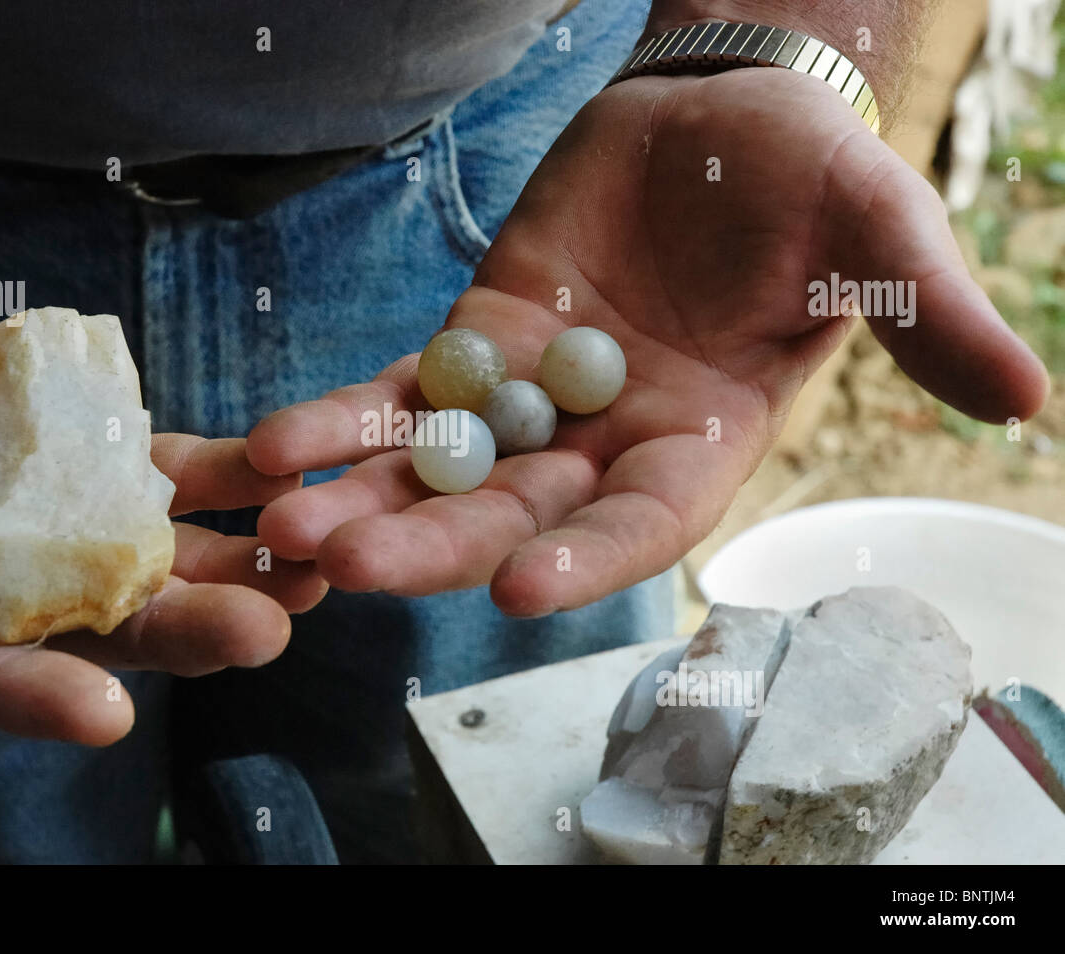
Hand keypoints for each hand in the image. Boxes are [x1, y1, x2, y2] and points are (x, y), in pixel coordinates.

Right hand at [0, 138, 324, 745]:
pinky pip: (144, 464)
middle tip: (269, 630)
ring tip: (310, 571)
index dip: (21, 693)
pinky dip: (211, 478)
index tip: (106, 713)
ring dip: (220, 564)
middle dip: (174, 629)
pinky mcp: (59, 427)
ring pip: (129, 545)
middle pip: (73, 611)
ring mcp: (15, 486)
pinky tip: (276, 481)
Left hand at [245, 69, 1049, 615]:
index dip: (588, 560)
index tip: (518, 593)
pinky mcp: (477, 341)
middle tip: (346, 566)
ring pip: (445, 469)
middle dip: (436, 545)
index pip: (645, 523)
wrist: (721, 108)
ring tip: (287, 525)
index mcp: (704, 444)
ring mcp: (534, 400)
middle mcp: (610, 444)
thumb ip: (924, 316)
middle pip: (518, 515)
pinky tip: (277, 443)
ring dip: (367, 498)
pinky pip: (405, 392)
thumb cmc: (811, 173)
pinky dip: (347, 418)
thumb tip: (1030, 397)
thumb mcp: (878, 232)